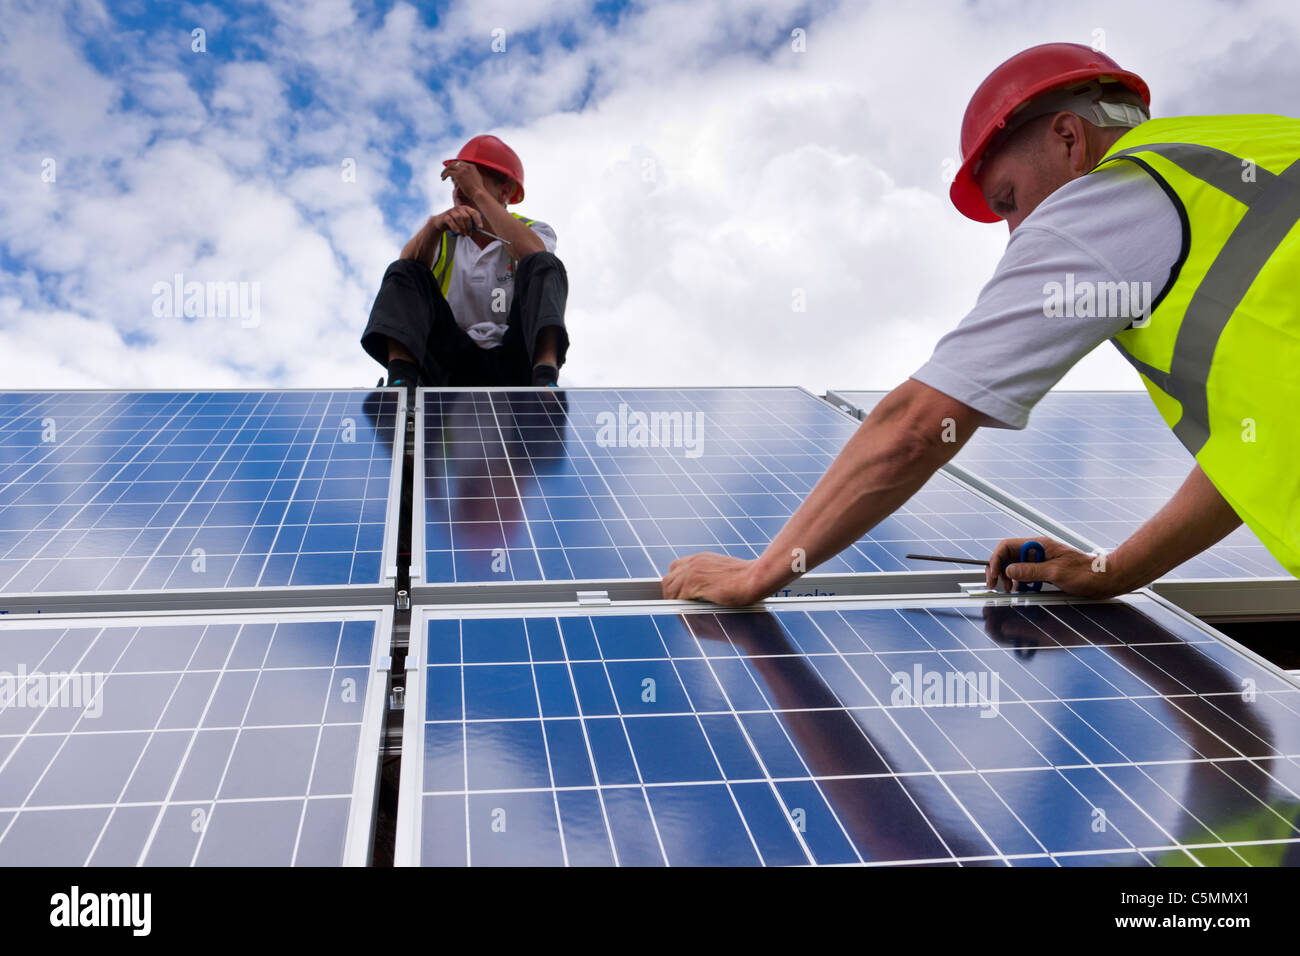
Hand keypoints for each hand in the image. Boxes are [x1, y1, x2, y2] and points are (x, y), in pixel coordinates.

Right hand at [432, 204, 482, 236]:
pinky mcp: (445, 216)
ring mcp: (451, 211)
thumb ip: (470, 224)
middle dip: (469, 227)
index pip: (474, 212)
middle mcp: (459, 208)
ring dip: (462, 228)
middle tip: (469, 234)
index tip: (480, 228)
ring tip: (463, 235)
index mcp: (465, 208)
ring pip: (459, 218)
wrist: (440, 223)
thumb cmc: (454, 223)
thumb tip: (479, 228)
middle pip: (466, 217)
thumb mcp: (463, 223)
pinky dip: (455, 227)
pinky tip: (457, 232)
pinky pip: (451, 221)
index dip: (478, 220)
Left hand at [441, 160, 486, 197]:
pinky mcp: (458, 175)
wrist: (479, 193)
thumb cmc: (478, 190)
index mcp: (472, 166)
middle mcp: (467, 166)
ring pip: (450, 166)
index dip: (454, 166)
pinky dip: (444, 175)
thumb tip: (466, 178)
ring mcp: (462, 170)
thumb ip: (471, 175)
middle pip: (454, 163)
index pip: (460, 162)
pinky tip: (443, 179)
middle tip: (445, 172)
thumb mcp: (477, 179)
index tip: (451, 170)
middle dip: (449, 167)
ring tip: (442, 176)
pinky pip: (448, 172)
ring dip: (445, 171)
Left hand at [661, 553, 766, 605]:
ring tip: (680, 610)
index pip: (676, 567)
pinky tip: (686, 611)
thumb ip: (710, 578)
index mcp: (702, 558)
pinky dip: (680, 605)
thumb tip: (704, 592)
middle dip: (669, 592)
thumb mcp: (724, 573)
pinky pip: (678, 596)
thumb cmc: (748, 577)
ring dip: (672, 600)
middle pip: (668, 577)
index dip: (675, 582)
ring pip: (669, 586)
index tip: (678, 593)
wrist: (756, 577)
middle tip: (676, 605)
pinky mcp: (697, 583)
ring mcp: (694, 572)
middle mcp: (695, 562)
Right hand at [986, 536, 1124, 597]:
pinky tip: (1024, 589)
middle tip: (998, 586)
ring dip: (1010, 577)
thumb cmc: (1086, 573)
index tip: (993, 576)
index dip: (996, 560)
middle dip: (1000, 570)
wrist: (1105, 579)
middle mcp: (1038, 551)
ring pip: (1016, 566)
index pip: (1007, 547)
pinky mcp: (1046, 570)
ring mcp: (1041, 560)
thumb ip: (1030, 571)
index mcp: (1038, 545)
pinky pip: (1026, 574)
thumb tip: (1009, 571)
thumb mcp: (1055, 573)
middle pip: (1008, 556)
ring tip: (1012, 589)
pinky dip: (1021, 582)